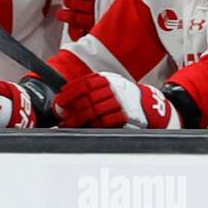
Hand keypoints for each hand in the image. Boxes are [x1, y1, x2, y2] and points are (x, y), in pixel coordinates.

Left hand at [54, 72, 180, 127]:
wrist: (148, 104)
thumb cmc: (123, 96)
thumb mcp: (109, 85)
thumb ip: (92, 87)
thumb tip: (67, 93)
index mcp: (108, 79)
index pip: (85, 83)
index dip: (70, 92)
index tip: (59, 100)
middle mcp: (114, 89)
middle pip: (87, 98)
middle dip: (71, 107)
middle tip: (60, 114)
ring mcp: (120, 102)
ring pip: (94, 110)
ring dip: (78, 118)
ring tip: (68, 123)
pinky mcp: (125, 116)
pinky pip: (106, 121)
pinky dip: (93, 125)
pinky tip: (84, 128)